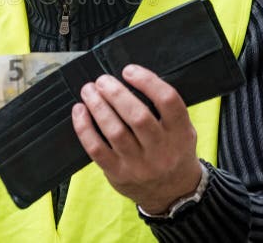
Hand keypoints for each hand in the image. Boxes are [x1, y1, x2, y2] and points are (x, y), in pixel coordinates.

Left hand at [71, 64, 201, 214]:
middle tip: (102, 80)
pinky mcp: (118, 173)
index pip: (168, 101)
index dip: (147, 81)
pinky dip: (84, 128)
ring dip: (98, 106)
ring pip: (115, 131)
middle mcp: (161, 150)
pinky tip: (80, 111)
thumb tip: (133, 77)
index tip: (129, 70)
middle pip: (138, 116)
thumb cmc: (173, 152)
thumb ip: (165, 109)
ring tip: (89, 90)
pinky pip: (96, 149)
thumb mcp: (183, 130)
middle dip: (116, 93)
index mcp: (180, 133)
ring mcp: (139, 164)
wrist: (173, 193)